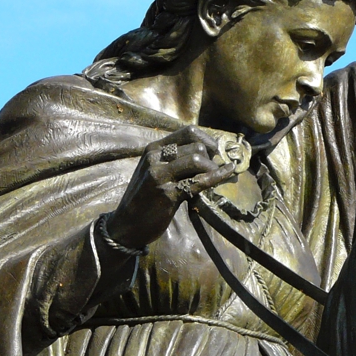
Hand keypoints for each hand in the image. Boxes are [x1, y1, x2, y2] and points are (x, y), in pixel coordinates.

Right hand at [102, 126, 239, 250]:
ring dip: (212, 169)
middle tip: (212, 171)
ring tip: (212, 178)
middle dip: (211, 158)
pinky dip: (218, 177)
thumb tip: (211, 154)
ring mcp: (160, 175)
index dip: (207, 140)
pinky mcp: (167, 194)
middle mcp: (155, 158)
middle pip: (196, 147)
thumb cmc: (146, 197)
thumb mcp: (155, 171)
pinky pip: (199, 181)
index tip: (215, 153)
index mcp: (154, 149)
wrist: (127, 224)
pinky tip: (228, 173)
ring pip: (197, 160)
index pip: (188, 131)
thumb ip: (176, 160)